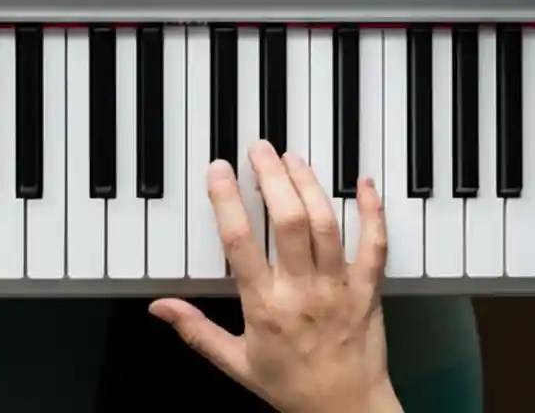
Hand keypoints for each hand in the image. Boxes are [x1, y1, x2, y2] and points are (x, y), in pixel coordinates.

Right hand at [149, 141, 398, 412]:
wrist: (346, 410)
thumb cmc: (291, 387)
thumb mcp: (235, 362)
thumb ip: (196, 330)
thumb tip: (159, 307)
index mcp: (265, 307)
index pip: (240, 244)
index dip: (227, 202)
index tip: (218, 170)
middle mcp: (302, 291)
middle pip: (289, 222)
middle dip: (273, 178)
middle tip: (260, 149)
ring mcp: (338, 287)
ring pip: (326, 225)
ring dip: (310, 185)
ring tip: (293, 158)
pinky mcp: (368, 289)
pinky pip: (375, 245)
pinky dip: (373, 212)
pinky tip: (364, 184)